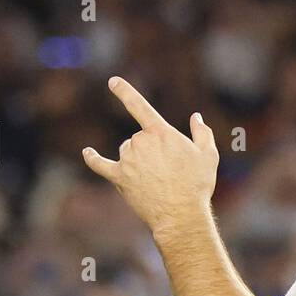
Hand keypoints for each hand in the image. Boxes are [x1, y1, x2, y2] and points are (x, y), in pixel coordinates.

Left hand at [83, 76, 217, 231]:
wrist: (180, 214)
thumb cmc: (197, 185)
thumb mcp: (208, 155)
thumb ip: (202, 132)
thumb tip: (196, 118)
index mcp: (161, 132)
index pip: (139, 106)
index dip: (124, 91)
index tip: (112, 81)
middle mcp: (140, 142)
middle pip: (138, 138)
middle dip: (150, 150)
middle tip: (169, 171)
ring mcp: (127, 160)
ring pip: (126, 151)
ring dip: (137, 160)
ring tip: (156, 180)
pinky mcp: (118, 177)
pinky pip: (101, 164)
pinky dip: (93, 159)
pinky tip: (87, 153)